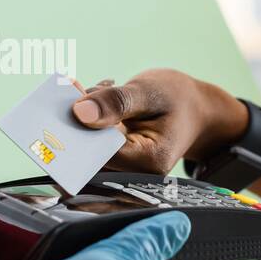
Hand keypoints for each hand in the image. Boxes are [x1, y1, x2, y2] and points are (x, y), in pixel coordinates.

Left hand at [68, 69, 250, 175]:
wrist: (193, 108)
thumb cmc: (178, 99)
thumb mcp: (150, 92)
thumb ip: (116, 102)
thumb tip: (79, 112)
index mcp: (148, 161)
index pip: (100, 154)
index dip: (78, 132)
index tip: (67, 103)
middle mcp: (132, 171)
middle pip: (87, 154)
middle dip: (74, 122)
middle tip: (70, 89)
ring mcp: (120, 165)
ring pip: (83, 145)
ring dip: (79, 115)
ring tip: (92, 89)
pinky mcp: (110, 155)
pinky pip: (87, 138)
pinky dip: (85, 114)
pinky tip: (94, 94)